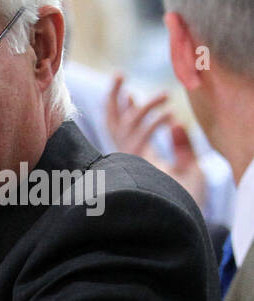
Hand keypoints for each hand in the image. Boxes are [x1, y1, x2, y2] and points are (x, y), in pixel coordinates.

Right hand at [105, 73, 205, 209]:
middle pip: (111, 123)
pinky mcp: (138, 167)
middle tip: (118, 74)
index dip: (122, 106)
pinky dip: (154, 124)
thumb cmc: (185, 203)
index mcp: (135, 158)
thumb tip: (176, 122)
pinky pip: (139, 138)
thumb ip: (183, 146)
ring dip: (145, 108)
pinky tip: (171, 116)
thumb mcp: (190, 168)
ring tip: (167, 95)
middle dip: (113, 98)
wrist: (178, 225)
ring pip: (125, 127)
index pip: (121, 127)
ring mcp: (131, 163)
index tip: (126, 88)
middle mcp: (128, 159)